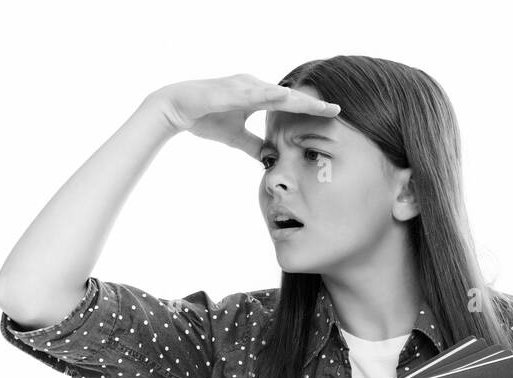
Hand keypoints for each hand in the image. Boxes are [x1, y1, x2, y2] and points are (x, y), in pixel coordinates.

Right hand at [147, 74, 339, 159]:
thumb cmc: (204, 117)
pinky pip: (253, 92)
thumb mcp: (235, 136)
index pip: (290, 104)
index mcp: (257, 96)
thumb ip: (253, 144)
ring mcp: (242, 85)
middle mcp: (253, 86)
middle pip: (289, 96)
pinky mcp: (229, 89)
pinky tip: (285, 97)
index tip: (333, 115)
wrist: (176, 108)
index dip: (311, 109)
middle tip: (336, 109)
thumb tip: (269, 157)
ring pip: (276, 92)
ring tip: (319, 105)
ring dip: (298, 99)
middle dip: (313, 103)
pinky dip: (270, 94)